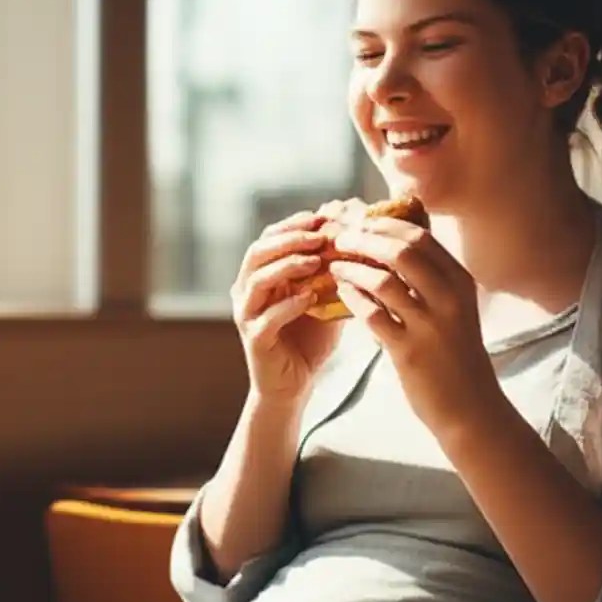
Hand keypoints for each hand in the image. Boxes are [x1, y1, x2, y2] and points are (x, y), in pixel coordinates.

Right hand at [231, 201, 360, 404]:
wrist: (294, 385)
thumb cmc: (309, 338)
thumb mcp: (325, 297)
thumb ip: (332, 269)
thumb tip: (354, 235)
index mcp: (260, 276)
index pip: (269, 238)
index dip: (293, 225)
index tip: (321, 216)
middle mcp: (247, 291)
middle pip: (258, 252)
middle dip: (289, 239)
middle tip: (319, 235)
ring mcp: (247, 315)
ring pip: (257, 280)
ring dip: (287, 266)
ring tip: (316, 261)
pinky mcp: (254, 340)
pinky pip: (267, 318)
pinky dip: (289, 305)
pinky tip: (312, 298)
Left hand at [328, 214, 504, 441]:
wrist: (470, 408)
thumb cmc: (456, 356)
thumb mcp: (453, 310)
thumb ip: (429, 280)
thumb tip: (388, 247)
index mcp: (460, 282)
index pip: (419, 237)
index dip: (385, 225)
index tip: (361, 222)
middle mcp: (448, 298)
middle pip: (401, 251)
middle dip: (364, 239)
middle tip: (340, 238)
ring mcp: (429, 325)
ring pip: (383, 281)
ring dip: (352, 268)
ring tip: (334, 265)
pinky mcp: (409, 352)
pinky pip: (372, 315)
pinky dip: (352, 298)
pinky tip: (340, 292)